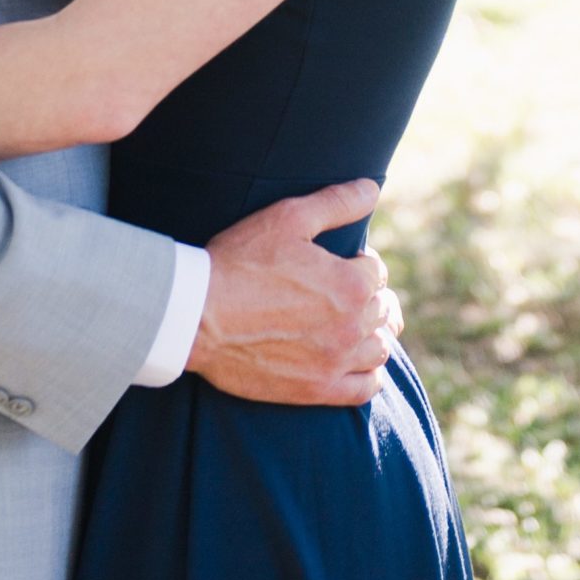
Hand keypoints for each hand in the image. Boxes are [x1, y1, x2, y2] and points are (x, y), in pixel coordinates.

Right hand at [187, 179, 403, 407]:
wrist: (197, 316)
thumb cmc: (240, 262)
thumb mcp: (288, 218)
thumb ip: (337, 203)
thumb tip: (372, 189)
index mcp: (351, 283)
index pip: (377, 271)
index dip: (358, 262)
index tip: (335, 263)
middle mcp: (352, 326)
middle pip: (382, 309)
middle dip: (368, 295)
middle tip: (339, 290)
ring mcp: (336, 362)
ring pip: (380, 348)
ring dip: (373, 333)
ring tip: (352, 323)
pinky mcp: (317, 390)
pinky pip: (365, 388)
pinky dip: (368, 374)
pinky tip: (355, 361)